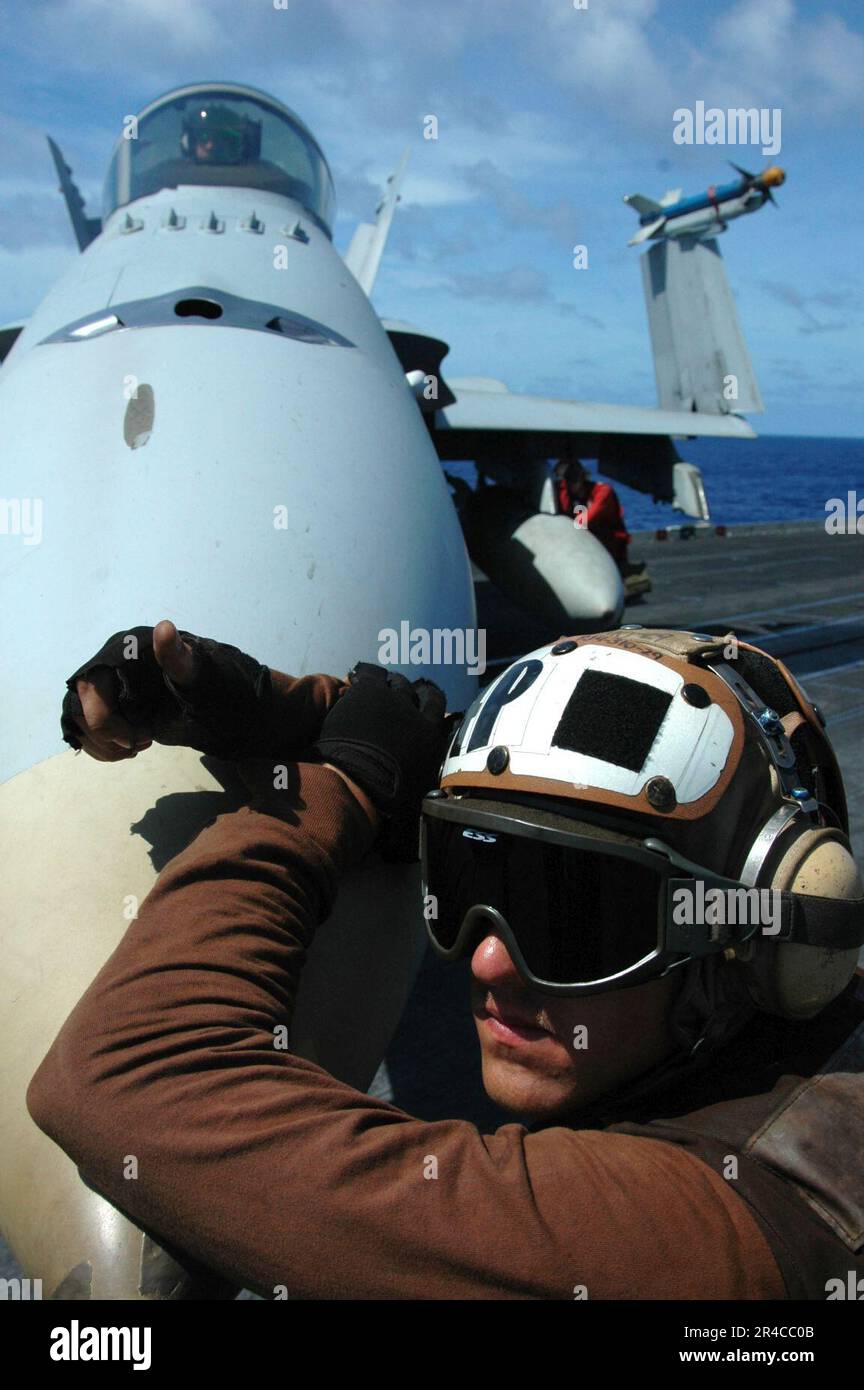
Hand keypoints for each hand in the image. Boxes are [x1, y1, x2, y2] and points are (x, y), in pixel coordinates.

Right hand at [61, 620, 275, 761]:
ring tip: (135, 747)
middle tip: (136, 744)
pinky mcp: (119, 710)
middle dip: (102, 731)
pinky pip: (90, 730)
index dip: (100, 714)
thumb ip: (178, 656)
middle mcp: (114, 667)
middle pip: (79, 701)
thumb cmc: (219, 687)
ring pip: (80, 717)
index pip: (89, 682)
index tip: (132, 736)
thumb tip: (164, 628)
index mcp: (128, 650)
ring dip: (100, 741)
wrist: (231, 708)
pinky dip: (102, 747)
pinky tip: (132, 749)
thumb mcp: (199, 675)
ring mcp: (115, 690)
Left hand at [312, 663, 449, 861]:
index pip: (436, 704)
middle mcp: (414, 710)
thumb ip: (423, 764)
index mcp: (429, 732)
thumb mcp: (418, 780)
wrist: (359, 778)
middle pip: (413, 691)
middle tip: (396, 696)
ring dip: (387, 684)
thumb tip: (424, 766)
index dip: (429, 698)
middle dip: (405, 692)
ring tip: (378, 687)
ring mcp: (390, 698)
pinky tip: (358, 677)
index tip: (423, 697)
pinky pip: (370, 674)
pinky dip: (366, 675)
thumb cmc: (389, 792)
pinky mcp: (367, 692)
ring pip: (393, 681)